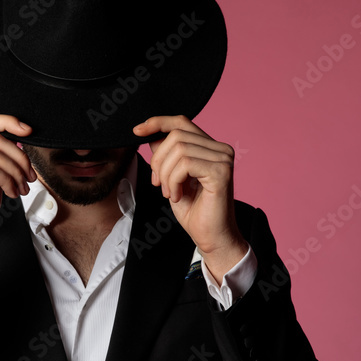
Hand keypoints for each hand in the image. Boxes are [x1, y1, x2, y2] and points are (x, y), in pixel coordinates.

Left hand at [132, 115, 248, 281]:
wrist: (211, 238)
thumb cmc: (196, 212)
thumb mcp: (173, 178)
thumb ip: (166, 156)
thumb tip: (152, 136)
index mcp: (210, 148)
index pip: (182, 122)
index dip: (158, 122)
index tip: (137, 131)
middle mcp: (220, 149)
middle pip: (176, 135)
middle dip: (158, 160)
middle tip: (158, 184)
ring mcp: (223, 159)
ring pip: (178, 149)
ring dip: (165, 174)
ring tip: (169, 193)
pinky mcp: (221, 172)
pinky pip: (185, 164)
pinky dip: (173, 181)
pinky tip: (177, 196)